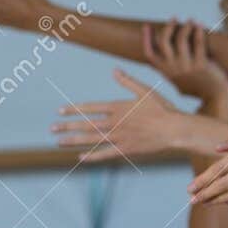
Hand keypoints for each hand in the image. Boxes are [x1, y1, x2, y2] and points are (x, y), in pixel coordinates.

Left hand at [52, 70, 184, 160]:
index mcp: (117, 107)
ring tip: (58, 142)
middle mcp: (114, 122)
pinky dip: (92, 156)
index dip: (73, 110)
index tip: (60, 111)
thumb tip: (115, 70)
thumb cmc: (163, 109)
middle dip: (67, 126)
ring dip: (73, 140)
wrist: (175, 129)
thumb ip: (127, 81)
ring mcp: (119, 137)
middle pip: (86, 124)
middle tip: (52, 128)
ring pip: (91, 139)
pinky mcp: (126, 149)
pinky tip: (80, 157)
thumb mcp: (145, 91)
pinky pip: (105, 154)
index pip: (90, 108)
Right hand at [144, 19, 227, 101]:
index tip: (147, 25)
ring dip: (185, 27)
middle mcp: (174, 68)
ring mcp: (187, 66)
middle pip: (164, 42)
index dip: (147, 38)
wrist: (216, 98)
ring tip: (190, 20)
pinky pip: (198, 43)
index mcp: (166, 72)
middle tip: (174, 18)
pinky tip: (200, 25)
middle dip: (168, 27)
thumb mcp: (180, 81)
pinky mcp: (202, 64)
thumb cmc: (199, 88)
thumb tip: (166, 56)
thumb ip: (172, 71)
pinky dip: (198, 32)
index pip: (149, 53)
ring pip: (181, 40)